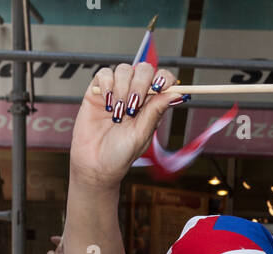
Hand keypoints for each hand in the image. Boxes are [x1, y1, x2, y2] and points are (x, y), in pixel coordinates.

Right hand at [71, 62, 179, 185]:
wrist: (95, 164)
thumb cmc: (120, 154)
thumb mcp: (141, 135)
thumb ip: (156, 112)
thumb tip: (177, 94)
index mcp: (151, 105)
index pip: (163, 80)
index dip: (164, 78)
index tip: (160, 87)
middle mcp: (135, 94)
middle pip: (144, 70)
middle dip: (140, 85)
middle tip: (133, 107)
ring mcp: (117, 90)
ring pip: (124, 70)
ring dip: (122, 90)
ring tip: (117, 114)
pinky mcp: (98, 90)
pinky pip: (105, 74)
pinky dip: (107, 85)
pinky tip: (107, 104)